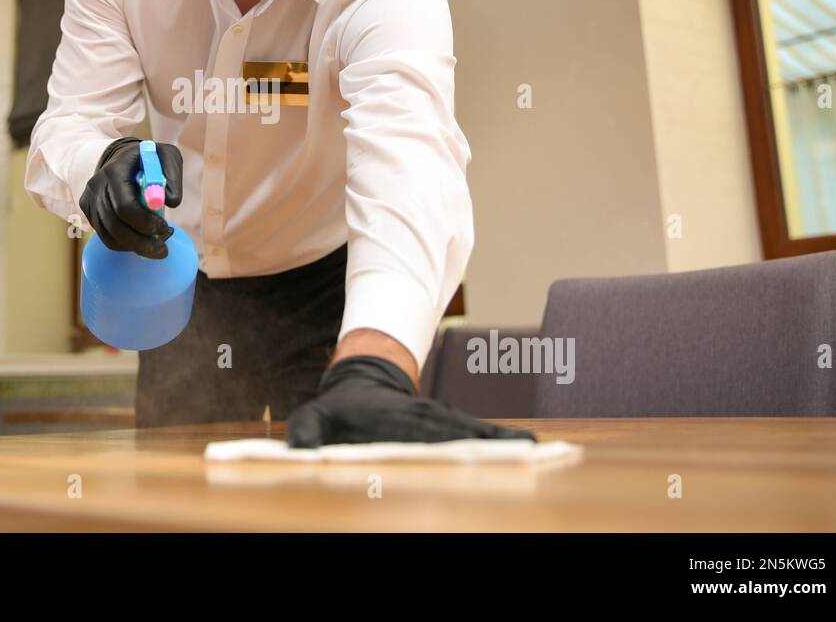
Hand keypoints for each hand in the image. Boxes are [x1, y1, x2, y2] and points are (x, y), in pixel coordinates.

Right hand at [79, 137, 183, 258]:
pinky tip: (142, 240)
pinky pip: (107, 237)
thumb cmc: (147, 159)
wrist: (120, 157)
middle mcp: (97, 188)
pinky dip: (126, 245)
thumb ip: (172, 175)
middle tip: (164, 249)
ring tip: (158, 245)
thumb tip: (171, 202)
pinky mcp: (89, 213)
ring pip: (111, 236)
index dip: (145, 222)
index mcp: (114, 172)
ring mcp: (90, 202)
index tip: (166, 228)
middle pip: (116, 226)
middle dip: (142, 242)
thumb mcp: (166, 155)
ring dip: (136, 246)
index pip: (125, 206)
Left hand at [285, 355, 537, 447]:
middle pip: (458, 436)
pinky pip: (478, 435)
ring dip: (501, 444)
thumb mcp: (314, 418)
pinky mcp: (448, 427)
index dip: (446, 441)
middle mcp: (423, 419)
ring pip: (473, 434)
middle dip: (487, 447)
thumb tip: (301, 451)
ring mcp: (439, 422)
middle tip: (525, 454)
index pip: (423, 434)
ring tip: (534, 452)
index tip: (471, 450)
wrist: (362, 380)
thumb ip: (306, 434)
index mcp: (395, 420)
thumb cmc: (338, 410)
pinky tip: (527, 448)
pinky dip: (501, 441)